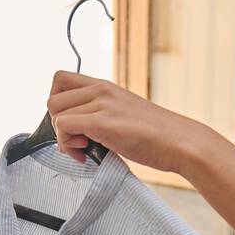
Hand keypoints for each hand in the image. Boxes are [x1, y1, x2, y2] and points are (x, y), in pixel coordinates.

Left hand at [47, 71, 213, 173]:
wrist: (181, 143)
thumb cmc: (157, 137)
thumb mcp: (124, 116)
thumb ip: (101, 117)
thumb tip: (77, 135)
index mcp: (105, 86)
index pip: (61, 79)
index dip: (59, 104)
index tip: (73, 124)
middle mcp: (101, 89)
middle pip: (52, 98)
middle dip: (57, 124)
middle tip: (77, 142)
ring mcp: (102, 104)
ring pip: (54, 113)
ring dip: (62, 137)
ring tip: (84, 150)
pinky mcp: (103, 122)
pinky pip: (63, 126)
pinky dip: (67, 144)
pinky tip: (86, 154)